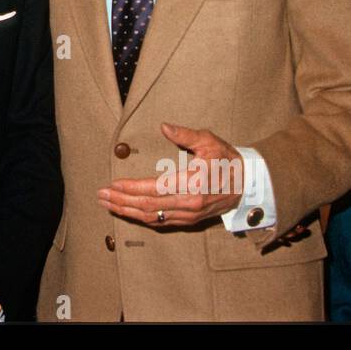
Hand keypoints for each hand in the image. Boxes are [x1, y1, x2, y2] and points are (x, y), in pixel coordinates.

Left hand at [97, 123, 243, 227]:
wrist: (249, 184)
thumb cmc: (228, 160)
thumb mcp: (210, 141)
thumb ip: (185, 134)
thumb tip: (164, 126)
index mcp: (193, 183)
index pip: (154, 188)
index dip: (131, 187)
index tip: (113, 183)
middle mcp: (189, 203)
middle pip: (148, 206)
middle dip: (122, 201)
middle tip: (101, 194)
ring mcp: (189, 215)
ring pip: (153, 217)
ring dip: (128, 212)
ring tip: (108, 204)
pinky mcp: (190, 220)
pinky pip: (162, 222)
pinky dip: (142, 218)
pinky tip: (128, 212)